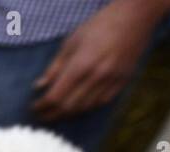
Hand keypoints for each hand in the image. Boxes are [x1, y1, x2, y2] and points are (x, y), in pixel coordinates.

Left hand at [32, 0, 169, 120]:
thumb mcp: (71, 42)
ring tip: (57, 113)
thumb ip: (55, 67)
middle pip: (69, 106)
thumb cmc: (99, 25)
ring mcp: (112, 80)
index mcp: (80, 65)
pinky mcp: (123, 80)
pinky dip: (87, 107)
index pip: (55, 96)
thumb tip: (38, 86)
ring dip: (68, 114)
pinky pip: (102, 102)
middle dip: (52, 114)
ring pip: (85, 107)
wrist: (135, 17)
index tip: (34, 108)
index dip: (42, 106)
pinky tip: (78, 106)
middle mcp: (97, 76)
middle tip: (42, 116)